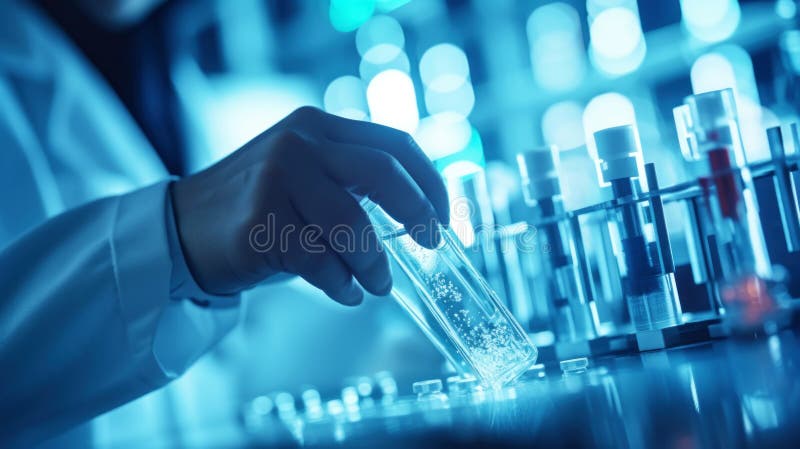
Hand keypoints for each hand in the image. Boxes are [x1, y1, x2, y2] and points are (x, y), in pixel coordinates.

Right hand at [170, 107, 449, 304]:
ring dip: (375, 264)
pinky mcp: (259, 220)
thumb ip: (354, 183)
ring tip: (377, 284)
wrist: (184, 228)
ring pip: (353, 226)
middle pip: (382, 173)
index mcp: (318, 126)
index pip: (394, 144)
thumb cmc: (260, 209)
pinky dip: (342, 285)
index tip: (445, 216)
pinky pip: (320, 261)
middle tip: (430, 244)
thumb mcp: (309, 177)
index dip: (430, 181)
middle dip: (418, 213)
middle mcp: (299, 142)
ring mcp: (277, 177)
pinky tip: (346, 292)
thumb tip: (422, 215)